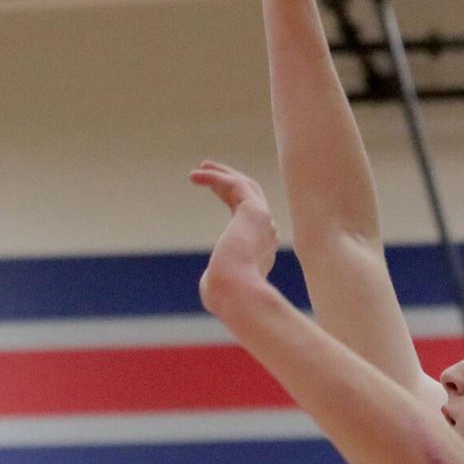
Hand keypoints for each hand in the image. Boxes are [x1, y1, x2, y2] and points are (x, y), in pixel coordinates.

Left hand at [190, 161, 279, 316]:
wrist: (238, 293)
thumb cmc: (225, 296)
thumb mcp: (217, 287)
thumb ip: (216, 279)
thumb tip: (208, 283)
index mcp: (261, 250)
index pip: (249, 217)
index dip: (231, 199)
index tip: (216, 189)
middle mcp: (266, 232)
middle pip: (251, 196)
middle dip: (231, 181)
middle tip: (210, 170)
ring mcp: (264, 221)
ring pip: (245, 187)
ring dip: (222, 174)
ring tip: (201, 167)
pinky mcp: (255, 212)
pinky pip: (235, 185)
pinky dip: (216, 177)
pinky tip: (197, 175)